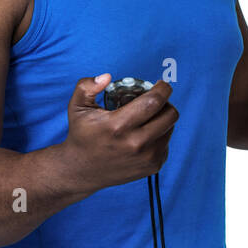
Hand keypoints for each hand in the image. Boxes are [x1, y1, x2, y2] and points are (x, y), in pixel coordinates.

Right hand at [58, 74, 179, 191]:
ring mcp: (147, 157)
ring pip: (170, 128)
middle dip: (166, 102)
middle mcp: (136, 143)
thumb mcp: (77, 107)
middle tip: (156, 100)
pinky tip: (144, 135)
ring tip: (147, 117)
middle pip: (170, 115)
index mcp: (118, 126)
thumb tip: (107, 77)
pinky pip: (166, 143)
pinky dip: (159, 135)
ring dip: (162, 119)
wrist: (82, 170)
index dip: (162, 89)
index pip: (153, 102)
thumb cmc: (82, 134)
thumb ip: (87, 86)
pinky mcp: (153, 166)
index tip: (161, 85)